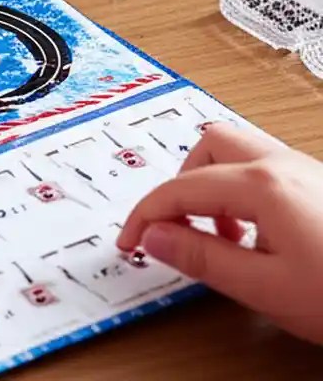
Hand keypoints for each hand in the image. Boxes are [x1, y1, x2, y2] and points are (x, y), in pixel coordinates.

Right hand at [116, 122, 322, 343]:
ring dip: (212, 186)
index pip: (179, 188)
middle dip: (180, 185)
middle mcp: (283, 164)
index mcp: (262, 185)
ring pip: (238, 153)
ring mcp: (306, 170)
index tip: (129, 241)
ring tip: (218, 236)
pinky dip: (242, 193)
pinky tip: (255, 236)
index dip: (144, 215)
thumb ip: (201, 258)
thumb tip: (154, 236)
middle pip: (208, 147)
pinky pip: (264, 170)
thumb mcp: (265, 287)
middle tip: (173, 228)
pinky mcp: (320, 185)